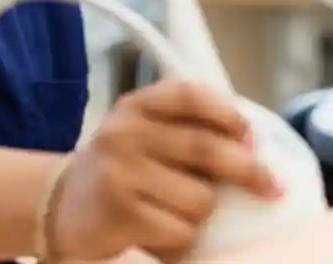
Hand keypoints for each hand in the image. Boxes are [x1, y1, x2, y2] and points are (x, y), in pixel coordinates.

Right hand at [47, 79, 283, 261]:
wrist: (60, 205)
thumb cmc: (122, 169)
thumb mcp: (145, 132)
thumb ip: (189, 129)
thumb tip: (254, 146)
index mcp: (137, 106)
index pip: (191, 95)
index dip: (228, 114)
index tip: (253, 136)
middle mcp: (124, 132)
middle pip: (205, 148)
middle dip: (249, 171)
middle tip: (272, 187)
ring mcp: (119, 172)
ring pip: (199, 198)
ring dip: (201, 212)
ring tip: (175, 209)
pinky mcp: (119, 213)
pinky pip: (181, 230)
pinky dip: (182, 237)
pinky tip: (160, 230)